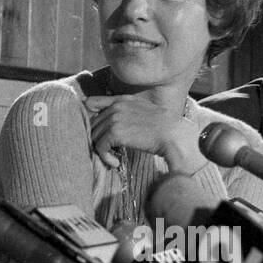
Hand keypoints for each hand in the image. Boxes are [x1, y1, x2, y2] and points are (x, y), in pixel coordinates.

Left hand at [83, 94, 203, 172]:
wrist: (174, 135)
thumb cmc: (163, 127)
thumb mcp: (142, 111)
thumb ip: (125, 112)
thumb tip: (111, 123)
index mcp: (121, 100)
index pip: (91, 103)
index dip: (89, 118)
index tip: (96, 132)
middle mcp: (115, 107)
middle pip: (92, 124)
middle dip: (97, 138)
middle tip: (109, 150)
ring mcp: (114, 118)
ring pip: (94, 136)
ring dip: (102, 150)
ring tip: (114, 158)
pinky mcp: (115, 133)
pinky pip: (100, 147)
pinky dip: (105, 158)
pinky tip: (115, 163)